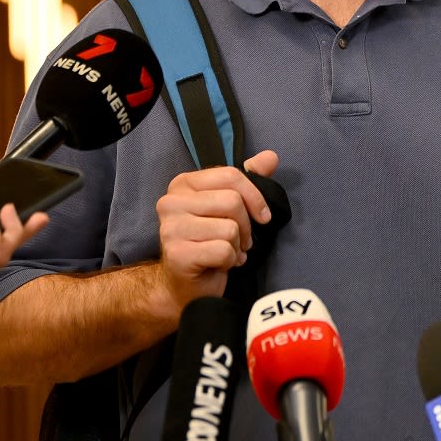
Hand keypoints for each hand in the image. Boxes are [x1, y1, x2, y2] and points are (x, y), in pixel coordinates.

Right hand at [154, 150, 277, 307]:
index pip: (231, 176)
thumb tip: (270, 156)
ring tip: (228, 251)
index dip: (255, 197)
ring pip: (230, 228)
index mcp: (183, 183)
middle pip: (232, 202)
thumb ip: (248, 180)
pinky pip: (223, 251)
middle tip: (241, 240)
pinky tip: (221, 264)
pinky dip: (230, 260)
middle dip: (246, 225)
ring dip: (237, 245)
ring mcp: (170, 229)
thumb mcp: (230, 207)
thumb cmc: (209, 241)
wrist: (185, 284)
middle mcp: (170, 202)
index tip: (262, 216)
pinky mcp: (177, 254)